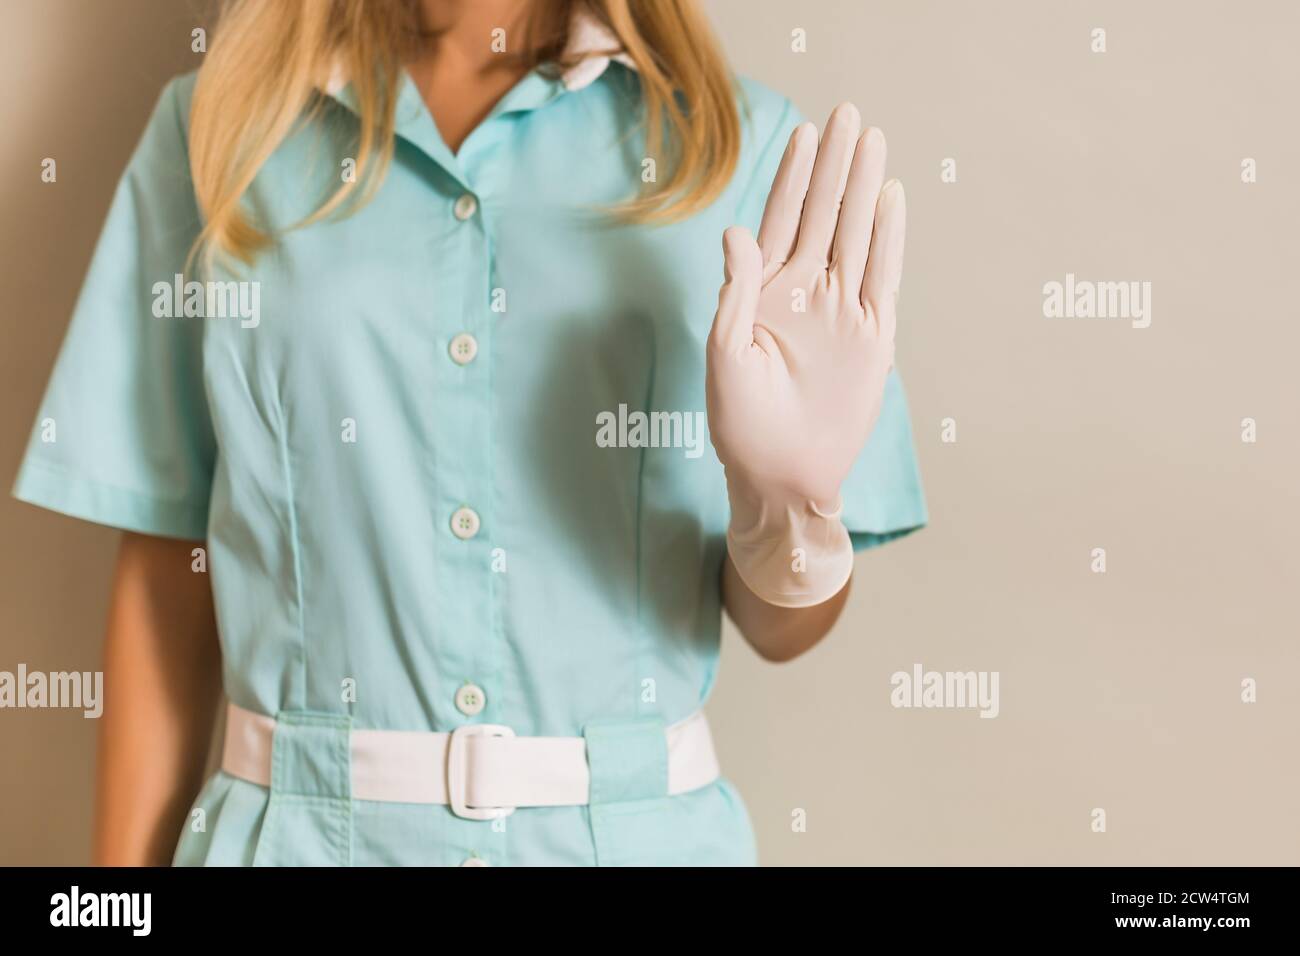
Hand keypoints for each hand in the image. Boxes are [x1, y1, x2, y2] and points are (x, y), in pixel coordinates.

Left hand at [706, 102, 905, 606]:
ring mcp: (841, 312)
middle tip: (847, 114)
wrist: (782, 475)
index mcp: (764, 295)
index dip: (793, 177)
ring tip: (872, 141)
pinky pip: (882, 278)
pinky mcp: (872, 337)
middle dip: (834, 166)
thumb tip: (737, 232)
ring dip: (862, 189)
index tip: (805, 132)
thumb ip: (735, 292)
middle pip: (824, 215)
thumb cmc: (741, 424)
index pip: (782, 221)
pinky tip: (890, 199)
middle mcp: (805, 294)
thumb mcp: (724, 355)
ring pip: (856, 236)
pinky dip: (888, 239)